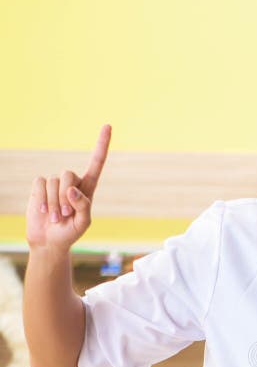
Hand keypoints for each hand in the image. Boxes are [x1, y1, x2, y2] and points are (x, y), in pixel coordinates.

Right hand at [26, 125, 111, 252]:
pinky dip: (43, 200)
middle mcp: (72, 182)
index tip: (108, 126)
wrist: (50, 240)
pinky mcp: (40, 186)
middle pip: (68, 174)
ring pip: (54, 182)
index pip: (97, 163)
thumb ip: (83, 206)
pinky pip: (40, 184)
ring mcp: (55, 183)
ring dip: (54, 203)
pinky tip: (45, 211)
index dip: (101, 145)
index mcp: (88, 188)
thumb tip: (72, 189)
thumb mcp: (83, 223)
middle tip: (66, 215)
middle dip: (66, 197)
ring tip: (57, 217)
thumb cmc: (71, 232)